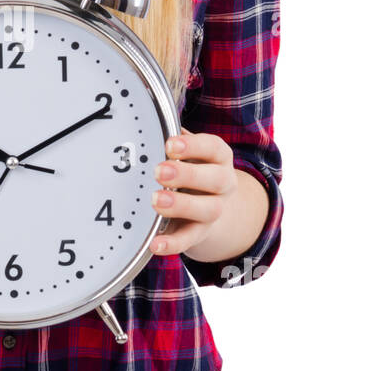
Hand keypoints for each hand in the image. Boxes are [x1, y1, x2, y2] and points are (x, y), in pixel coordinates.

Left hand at [149, 128, 236, 255]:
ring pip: (208, 209)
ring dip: (182, 205)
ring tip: (156, 200)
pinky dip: (172, 243)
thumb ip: (170, 142)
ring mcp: (214, 209)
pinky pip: (190, 239)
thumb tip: (146, 126)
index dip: (193, 146)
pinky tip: (154, 243)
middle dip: (187, 174)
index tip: (169, 145)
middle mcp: (223, 183)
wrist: (204, 203)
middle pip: (216, 178)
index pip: (213, 148)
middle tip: (159, 171)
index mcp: (218, 157)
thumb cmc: (188, 168)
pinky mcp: (200, 232)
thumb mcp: (183, 152)